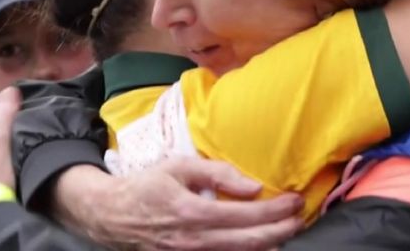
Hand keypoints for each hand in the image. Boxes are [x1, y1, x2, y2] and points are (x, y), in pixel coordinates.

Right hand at [52, 159, 303, 250]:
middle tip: (299, 218)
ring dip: (267, 247)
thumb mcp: (178, 167)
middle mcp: (194, 241)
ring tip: (287, 233)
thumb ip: (217, 173)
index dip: (275, 210)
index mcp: (193, 212)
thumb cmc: (147, 186)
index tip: (295, 200)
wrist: (110, 214)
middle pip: (249, 243)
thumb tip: (253, 186)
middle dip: (281, 231)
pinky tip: (261, 247)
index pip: (246, 215)